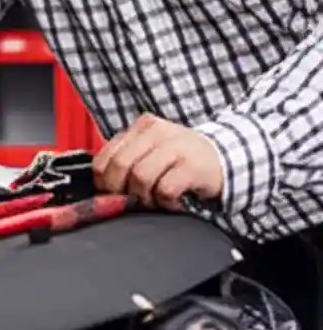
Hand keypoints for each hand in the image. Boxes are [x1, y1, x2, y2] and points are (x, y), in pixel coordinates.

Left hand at [92, 114, 224, 209]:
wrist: (227, 158)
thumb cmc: (182, 160)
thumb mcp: (153, 151)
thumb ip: (129, 161)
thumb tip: (102, 188)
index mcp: (142, 127)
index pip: (106, 156)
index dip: (103, 181)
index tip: (111, 194)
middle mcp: (157, 132)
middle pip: (120, 165)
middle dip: (120, 191)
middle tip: (133, 201)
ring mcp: (177, 147)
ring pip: (140, 177)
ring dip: (144, 197)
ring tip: (155, 201)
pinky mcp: (193, 166)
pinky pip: (165, 189)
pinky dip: (165, 202)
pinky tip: (173, 202)